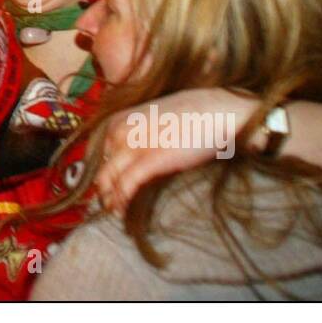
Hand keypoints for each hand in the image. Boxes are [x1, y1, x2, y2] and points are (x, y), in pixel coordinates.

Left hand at [94, 88, 254, 214]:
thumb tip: (133, 147)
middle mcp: (126, 128)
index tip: (104, 182)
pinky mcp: (154, 159)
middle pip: (101, 163)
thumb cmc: (197, 112)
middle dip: (103, 184)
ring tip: (114, 211)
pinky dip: (122, 200)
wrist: (222, 111)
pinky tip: (122, 211)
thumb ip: (141, 127)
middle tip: (106, 201)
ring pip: (110, 176)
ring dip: (110, 197)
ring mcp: (138, 143)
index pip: (99, 146)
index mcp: (125, 116)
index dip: (100, 167)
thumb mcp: (159, 112)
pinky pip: (128, 184)